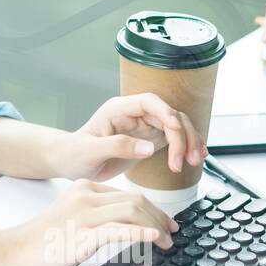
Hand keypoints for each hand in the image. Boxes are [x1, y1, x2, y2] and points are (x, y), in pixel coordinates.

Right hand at [0, 180, 178, 265]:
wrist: (11, 253)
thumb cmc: (39, 244)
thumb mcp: (71, 221)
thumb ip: (94, 218)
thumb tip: (123, 228)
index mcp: (82, 190)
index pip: (128, 195)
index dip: (153, 210)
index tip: (164, 226)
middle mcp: (84, 198)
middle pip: (135, 201)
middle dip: (159, 218)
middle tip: (171, 235)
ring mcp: (82, 216)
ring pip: (131, 212)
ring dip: (155, 227)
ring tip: (165, 242)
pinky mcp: (80, 236)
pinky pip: (117, 231)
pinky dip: (140, 234)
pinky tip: (152, 240)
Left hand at [56, 93, 206, 182]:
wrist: (71, 163)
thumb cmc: (74, 153)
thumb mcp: (90, 151)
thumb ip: (117, 146)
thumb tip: (148, 148)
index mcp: (118, 109)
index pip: (148, 102)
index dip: (165, 112)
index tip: (176, 128)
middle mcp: (134, 114)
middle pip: (168, 115)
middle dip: (182, 135)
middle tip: (185, 159)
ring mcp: (144, 126)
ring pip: (177, 126)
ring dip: (189, 141)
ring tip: (193, 161)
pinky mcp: (150, 139)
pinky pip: (175, 138)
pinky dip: (187, 147)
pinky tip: (194, 157)